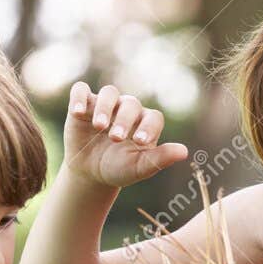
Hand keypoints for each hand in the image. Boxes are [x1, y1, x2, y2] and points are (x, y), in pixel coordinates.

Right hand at [64, 81, 188, 189]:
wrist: (90, 172)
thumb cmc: (119, 169)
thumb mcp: (139, 167)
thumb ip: (160, 159)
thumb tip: (185, 152)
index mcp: (145, 123)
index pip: (153, 117)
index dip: (148, 127)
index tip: (139, 142)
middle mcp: (127, 109)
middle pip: (131, 104)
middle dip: (124, 120)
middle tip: (116, 138)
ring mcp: (106, 105)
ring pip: (109, 93)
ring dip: (105, 107)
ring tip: (100, 126)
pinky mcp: (83, 104)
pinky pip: (81, 90)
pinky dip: (79, 98)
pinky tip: (77, 112)